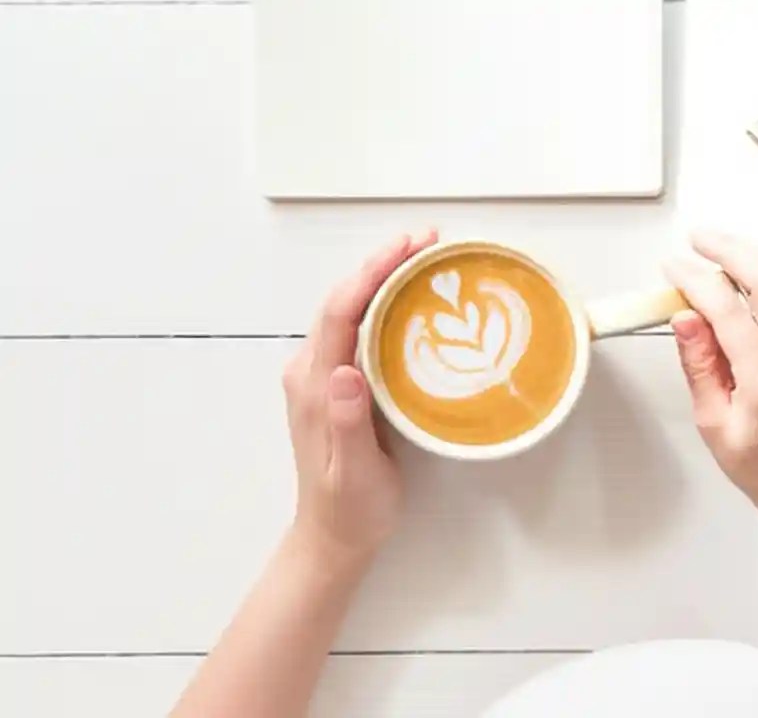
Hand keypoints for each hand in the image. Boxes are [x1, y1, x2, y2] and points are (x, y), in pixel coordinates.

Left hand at [281, 231, 436, 561]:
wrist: (333, 537)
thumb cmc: (351, 508)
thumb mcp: (353, 471)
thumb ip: (348, 421)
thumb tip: (346, 371)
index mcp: (314, 385)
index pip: (339, 313)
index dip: (371, 274)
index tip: (407, 249)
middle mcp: (311, 371)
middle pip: (343, 301)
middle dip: (382, 264)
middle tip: (428, 240)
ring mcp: (322, 376)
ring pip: (350, 311)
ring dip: (383, 279)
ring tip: (424, 257)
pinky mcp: (336, 384)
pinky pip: (357, 330)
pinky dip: (383, 304)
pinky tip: (410, 298)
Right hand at [664, 232, 757, 524]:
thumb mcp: (715, 423)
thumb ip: (700, 364)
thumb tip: (685, 317)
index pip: (726, 307)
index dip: (694, 280)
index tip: (672, 269)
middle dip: (729, 248)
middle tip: (697, 240)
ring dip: (755, 254)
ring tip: (720, 249)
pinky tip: (750, 277)